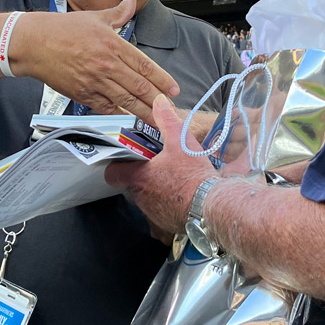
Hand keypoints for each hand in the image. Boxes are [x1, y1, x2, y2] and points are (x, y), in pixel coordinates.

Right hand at [10, 0, 179, 121]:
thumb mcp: (95, 17)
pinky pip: (106, 107)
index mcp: (113, 44)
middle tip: (171, 111)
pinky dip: (120, 114)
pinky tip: (130, 118)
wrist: (33, 43)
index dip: (163, 80)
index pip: (145, 66)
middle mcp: (107, 65)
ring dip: (144, 112)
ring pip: (126, 101)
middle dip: (158, 101)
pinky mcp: (82, 93)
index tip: (174, 90)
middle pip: (140, 87)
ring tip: (157, 120)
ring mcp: (95, 81)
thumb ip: (118, 13)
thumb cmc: (62, 29)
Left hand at [106, 95, 215, 236]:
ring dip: (156, 189)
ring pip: (147, 198)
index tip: (128, 157)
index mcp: (138, 178)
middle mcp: (140, 198)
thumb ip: (167, 120)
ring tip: (174, 178)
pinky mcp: (166, 223)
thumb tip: (158, 101)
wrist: (211, 206)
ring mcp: (153, 213)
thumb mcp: (180, 141)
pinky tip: (183, 194)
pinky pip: (161, 211)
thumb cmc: (192, 175)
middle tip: (157, 163)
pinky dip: (169, 203)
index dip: (117, 164)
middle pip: (132, 184)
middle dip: (142, 174)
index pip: (112, 173)